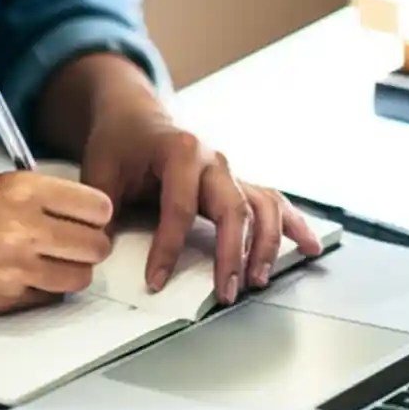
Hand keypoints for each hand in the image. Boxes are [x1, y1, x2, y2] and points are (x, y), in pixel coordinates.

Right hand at [0, 172, 113, 314]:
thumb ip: (40, 199)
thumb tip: (86, 218)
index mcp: (22, 188)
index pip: (98, 207)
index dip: (97, 218)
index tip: (89, 222)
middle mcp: (24, 224)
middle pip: (96, 245)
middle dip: (88, 250)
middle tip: (71, 248)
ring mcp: (15, 265)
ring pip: (79, 277)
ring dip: (69, 275)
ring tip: (45, 266)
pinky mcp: (4, 298)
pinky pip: (48, 299)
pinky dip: (42, 293)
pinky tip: (19, 280)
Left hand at [81, 115, 321, 304]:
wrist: (136, 117)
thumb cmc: (119, 142)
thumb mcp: (99, 169)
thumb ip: (101, 208)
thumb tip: (97, 250)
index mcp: (179, 151)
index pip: (178, 207)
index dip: (167, 248)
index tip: (156, 280)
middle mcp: (213, 159)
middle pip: (233, 209)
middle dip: (231, 254)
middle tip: (226, 292)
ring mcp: (231, 171)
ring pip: (261, 208)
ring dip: (265, 246)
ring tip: (257, 281)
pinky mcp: (238, 183)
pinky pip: (273, 203)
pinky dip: (294, 226)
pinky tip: (310, 248)